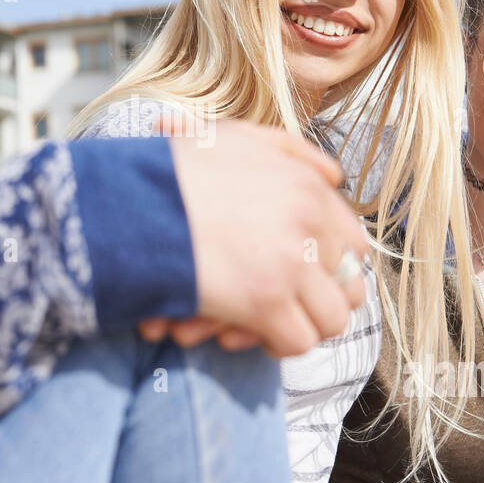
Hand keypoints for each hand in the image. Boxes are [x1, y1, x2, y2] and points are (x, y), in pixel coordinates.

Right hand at [160, 112, 368, 357]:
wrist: (128, 202)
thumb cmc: (171, 172)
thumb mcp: (234, 138)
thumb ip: (289, 151)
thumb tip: (333, 174)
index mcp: (308, 186)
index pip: (355, 243)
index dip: (331, 267)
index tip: (299, 276)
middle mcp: (311, 223)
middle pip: (349, 287)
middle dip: (316, 302)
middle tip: (280, 306)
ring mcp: (292, 265)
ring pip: (331, 321)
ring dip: (296, 326)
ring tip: (256, 322)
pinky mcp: (266, 302)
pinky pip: (297, 342)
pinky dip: (270, 344)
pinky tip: (235, 331)